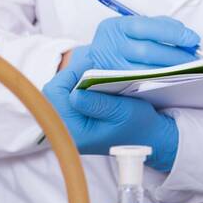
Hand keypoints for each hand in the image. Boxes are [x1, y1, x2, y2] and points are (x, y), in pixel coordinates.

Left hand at [42, 68, 177, 171]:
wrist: (149, 138)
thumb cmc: (139, 126)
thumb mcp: (124, 112)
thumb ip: (100, 104)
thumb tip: (74, 95)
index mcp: (75, 133)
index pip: (54, 95)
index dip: (69, 75)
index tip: (90, 65)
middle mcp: (67, 131)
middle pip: (54, 92)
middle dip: (72, 76)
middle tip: (93, 68)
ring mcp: (70, 125)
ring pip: (60, 92)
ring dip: (76, 80)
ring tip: (96, 75)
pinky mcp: (76, 119)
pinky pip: (68, 96)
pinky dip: (80, 86)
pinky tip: (95, 84)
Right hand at [64, 15, 200, 77]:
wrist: (95, 62)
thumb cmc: (123, 42)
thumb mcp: (135, 28)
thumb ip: (159, 26)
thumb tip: (186, 35)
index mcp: (115, 27)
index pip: (145, 26)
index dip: (172, 33)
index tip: (192, 39)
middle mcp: (109, 47)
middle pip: (147, 51)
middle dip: (175, 55)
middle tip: (194, 58)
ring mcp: (109, 68)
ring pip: (144, 71)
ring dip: (170, 71)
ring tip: (189, 70)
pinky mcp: (113, 86)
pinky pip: (140, 84)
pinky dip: (159, 81)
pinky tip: (174, 79)